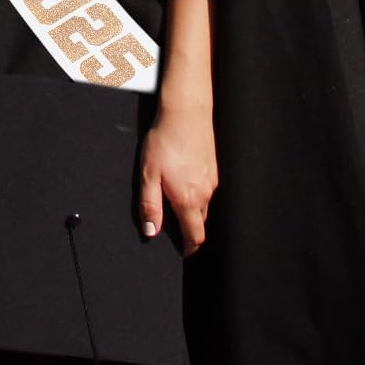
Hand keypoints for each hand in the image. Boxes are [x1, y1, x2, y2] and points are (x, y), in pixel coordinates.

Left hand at [138, 103, 216, 255]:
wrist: (186, 112)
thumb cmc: (165, 141)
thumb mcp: (149, 174)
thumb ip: (150, 206)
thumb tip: (151, 231)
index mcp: (188, 199)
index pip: (195, 235)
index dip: (189, 248)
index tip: (183, 252)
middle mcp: (205, 193)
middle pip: (200, 222)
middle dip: (190, 229)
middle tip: (177, 228)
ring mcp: (213, 180)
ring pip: (205, 205)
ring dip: (194, 209)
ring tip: (179, 201)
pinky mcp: (215, 167)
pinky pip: (209, 189)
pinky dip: (199, 193)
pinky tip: (187, 180)